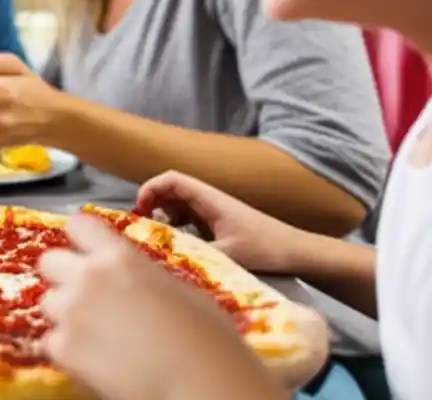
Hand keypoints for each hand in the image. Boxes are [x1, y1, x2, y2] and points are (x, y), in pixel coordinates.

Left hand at [39, 215, 291, 399]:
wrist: (202, 385)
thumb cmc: (208, 339)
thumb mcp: (178, 290)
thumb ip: (140, 276)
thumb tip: (131, 280)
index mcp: (119, 257)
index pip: (79, 225)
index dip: (81, 239)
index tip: (85, 251)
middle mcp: (89, 278)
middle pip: (49, 261)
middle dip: (64, 277)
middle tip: (89, 300)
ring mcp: (72, 313)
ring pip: (47, 303)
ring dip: (65, 316)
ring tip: (96, 337)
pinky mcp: (63, 350)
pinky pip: (52, 343)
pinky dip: (68, 352)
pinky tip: (96, 362)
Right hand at [137, 171, 310, 274]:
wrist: (297, 251)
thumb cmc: (266, 247)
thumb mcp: (228, 254)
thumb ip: (195, 255)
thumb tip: (163, 260)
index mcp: (209, 199)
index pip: (171, 179)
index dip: (150, 189)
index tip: (141, 211)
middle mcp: (208, 201)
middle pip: (170, 191)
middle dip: (152, 205)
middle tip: (144, 228)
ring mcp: (213, 212)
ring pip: (178, 206)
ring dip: (164, 218)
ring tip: (159, 240)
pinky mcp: (218, 225)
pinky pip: (188, 220)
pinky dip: (177, 229)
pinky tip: (178, 247)